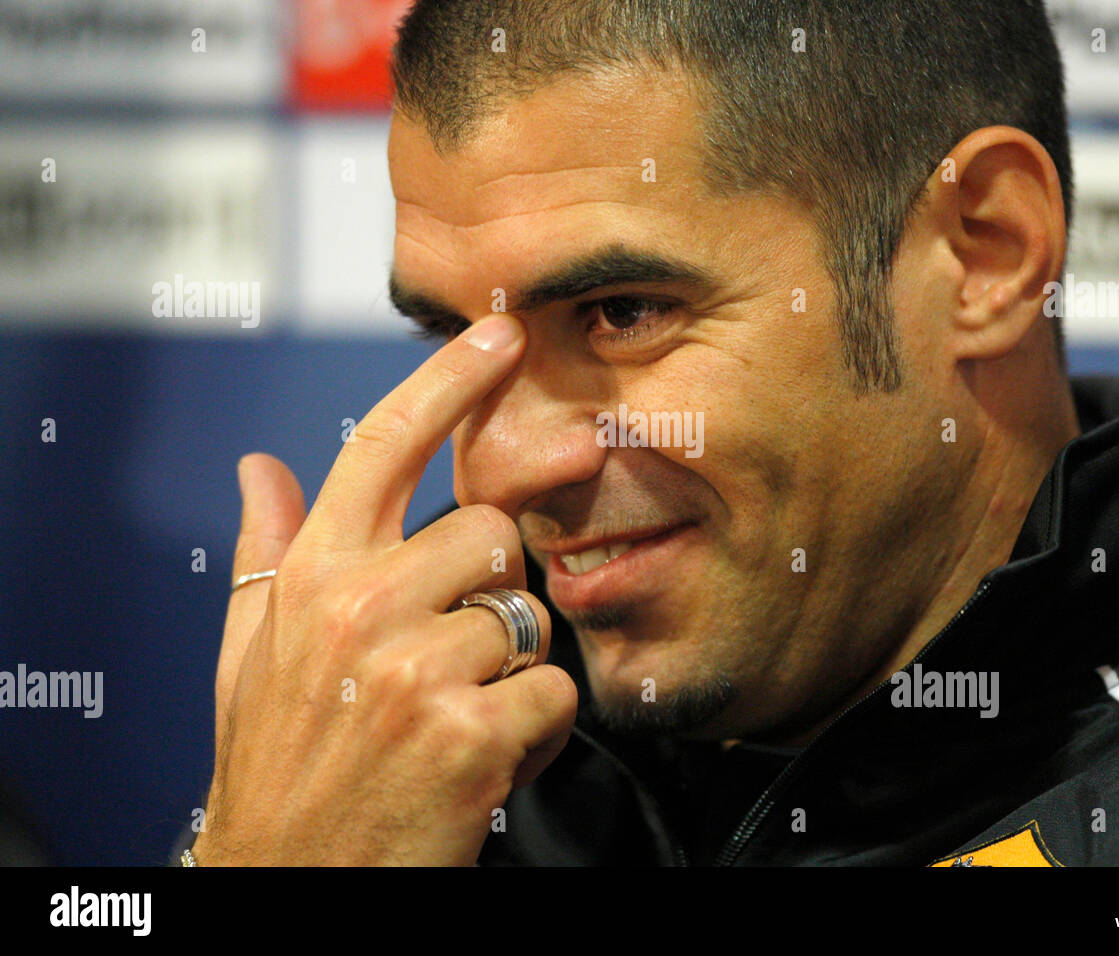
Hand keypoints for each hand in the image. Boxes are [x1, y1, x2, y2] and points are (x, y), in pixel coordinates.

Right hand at [193, 315, 577, 864]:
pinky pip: (555, 693)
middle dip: (489, 589)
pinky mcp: (468, 734)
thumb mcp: (248, 655)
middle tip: (450, 655)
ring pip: (529, 617)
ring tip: (457, 718)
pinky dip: (535, 731)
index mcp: (310, 578)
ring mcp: (413, 671)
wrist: (288, 886)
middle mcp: (358, 609)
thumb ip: (264, 553)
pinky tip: (483, 760)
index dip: (448, 379)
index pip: (382, 444)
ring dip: (510, 670)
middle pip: (490, 531)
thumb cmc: (278, 768)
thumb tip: (259, 469)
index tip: (500, 334)